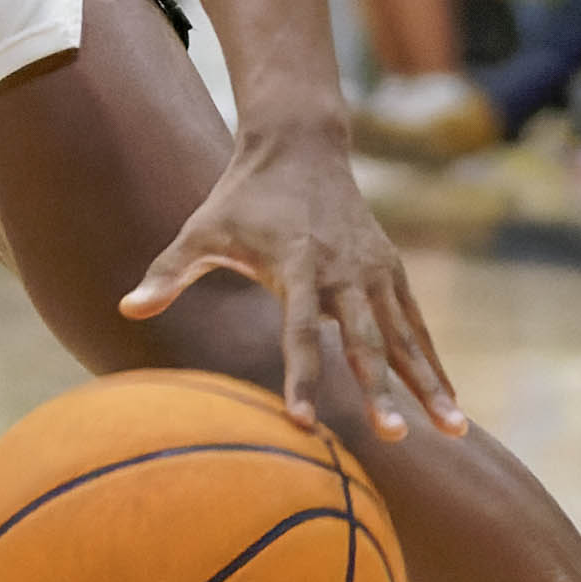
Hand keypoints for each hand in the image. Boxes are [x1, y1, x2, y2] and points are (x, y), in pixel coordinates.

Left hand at [120, 131, 467, 440]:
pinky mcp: (389, 269)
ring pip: (405, 337)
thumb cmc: (242, 195)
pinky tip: (448, 404)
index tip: (303, 422)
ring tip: (453, 430)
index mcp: (297, 264)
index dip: (300, 378)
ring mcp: (373, 270)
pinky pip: (416, 325)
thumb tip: (127, 307)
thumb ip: (168, 272)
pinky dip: (433, 362)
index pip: (298, 333)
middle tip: (395, 436)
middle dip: (380, 390)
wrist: (299, 144)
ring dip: (429, 384)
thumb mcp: (202, 229)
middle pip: (364, 340)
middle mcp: (343, 270)